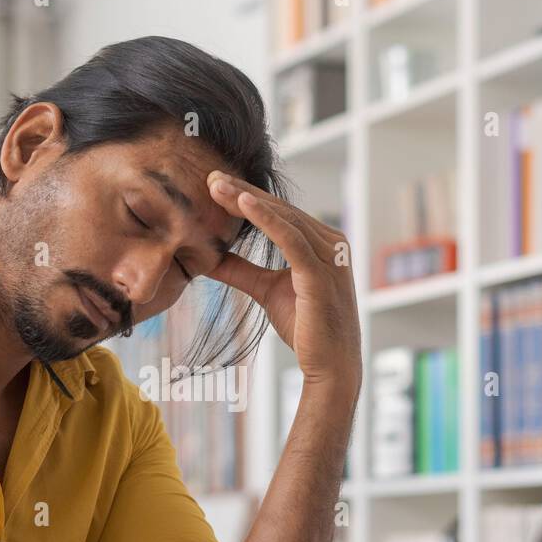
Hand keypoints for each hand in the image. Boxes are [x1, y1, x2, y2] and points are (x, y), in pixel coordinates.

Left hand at [205, 170, 361, 394]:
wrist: (329, 366)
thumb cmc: (306, 329)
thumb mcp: (267, 291)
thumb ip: (242, 271)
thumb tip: (210, 257)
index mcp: (322, 244)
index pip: (279, 214)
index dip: (247, 197)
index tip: (214, 185)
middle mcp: (332, 243)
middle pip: (280, 210)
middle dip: (243, 192)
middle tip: (210, 175)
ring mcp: (329, 256)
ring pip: (283, 218)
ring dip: (248, 199)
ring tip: (217, 186)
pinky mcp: (321, 272)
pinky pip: (290, 238)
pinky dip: (266, 218)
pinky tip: (242, 202)